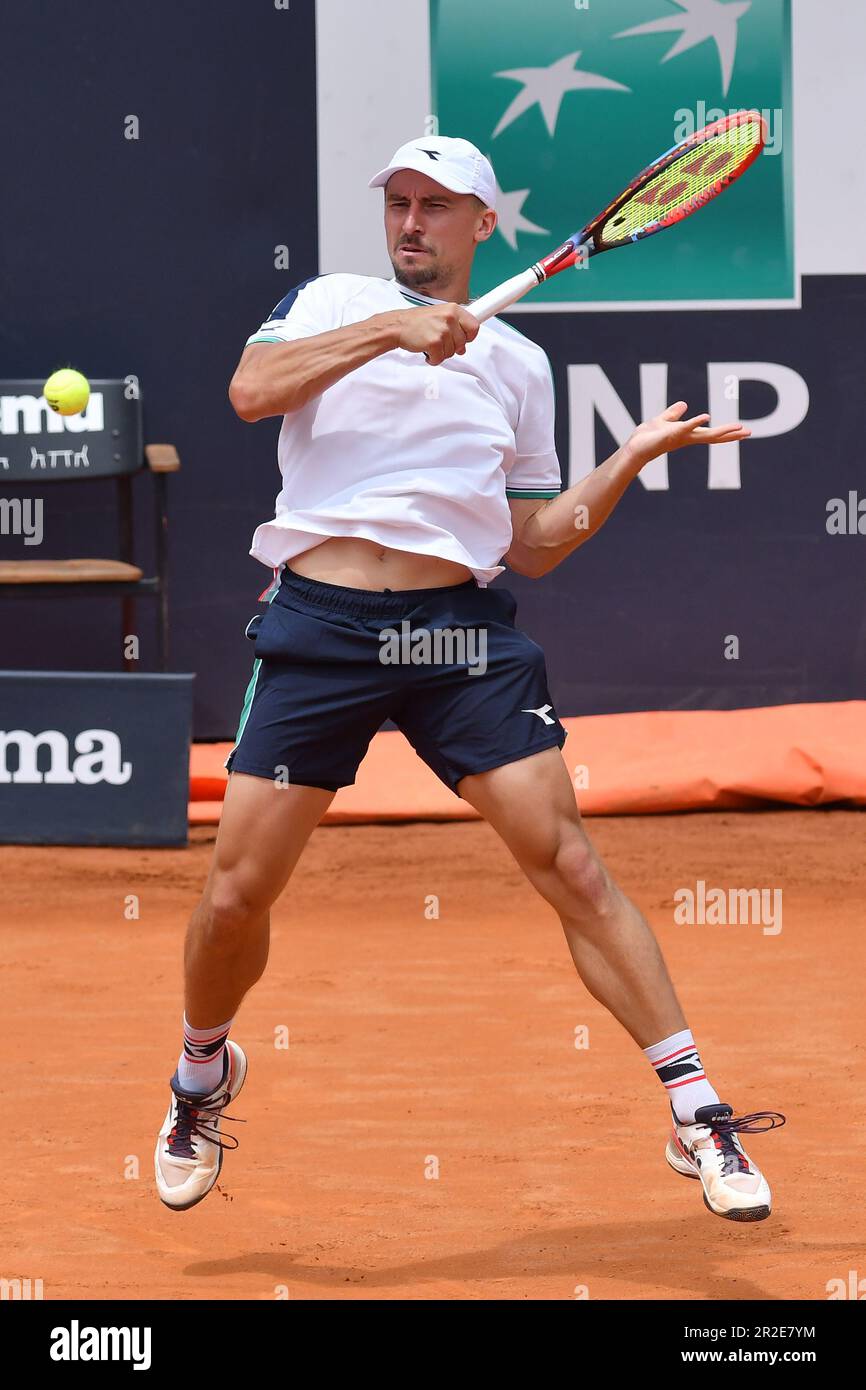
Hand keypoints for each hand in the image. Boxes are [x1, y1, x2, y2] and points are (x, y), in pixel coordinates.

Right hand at [381, 303, 479, 365]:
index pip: (474, 327)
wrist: (398, 326)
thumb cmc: (416, 321)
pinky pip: (440, 359)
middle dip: (451, 347)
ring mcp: (442, 330)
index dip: (469, 337)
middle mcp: (449, 318)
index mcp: (453, 309)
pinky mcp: (434, 343)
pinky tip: (426, 350)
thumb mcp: (439, 317)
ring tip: (430, 343)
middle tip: (439, 342)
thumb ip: (454, 328)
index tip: (464, 339)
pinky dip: (433, 359)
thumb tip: (463, 347)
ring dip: (441, 353)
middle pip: (462, 343)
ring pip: (452, 352)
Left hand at [628, 401, 750, 465]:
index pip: (711, 433)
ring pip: (705, 434)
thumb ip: (674, 413)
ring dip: (722, 430)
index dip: (726, 432)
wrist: (634, 447)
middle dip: (731, 435)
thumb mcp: (663, 420)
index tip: (742, 430)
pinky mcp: (671, 434)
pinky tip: (707, 416)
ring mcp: (680, 437)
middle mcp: (687, 437)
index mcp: (688, 434)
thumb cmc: (647, 437)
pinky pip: (685, 427)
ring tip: (739, 428)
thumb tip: (684, 405)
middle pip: (713, 436)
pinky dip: (695, 422)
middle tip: (749, 433)